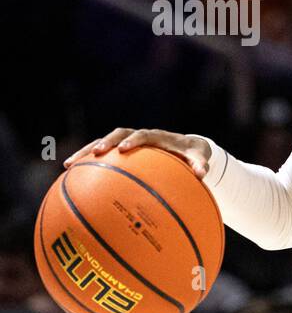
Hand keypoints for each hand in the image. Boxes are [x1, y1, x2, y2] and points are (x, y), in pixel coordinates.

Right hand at [63, 127, 212, 176]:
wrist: (188, 147)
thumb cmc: (194, 153)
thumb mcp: (200, 157)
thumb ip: (200, 164)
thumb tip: (202, 174)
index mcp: (158, 137)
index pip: (144, 134)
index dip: (133, 140)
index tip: (125, 148)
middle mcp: (140, 136)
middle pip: (118, 134)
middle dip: (105, 142)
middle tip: (94, 153)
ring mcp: (129, 142)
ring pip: (103, 143)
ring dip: (86, 152)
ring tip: (68, 165)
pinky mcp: (122, 152)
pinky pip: (102, 157)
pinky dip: (88, 164)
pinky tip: (72, 178)